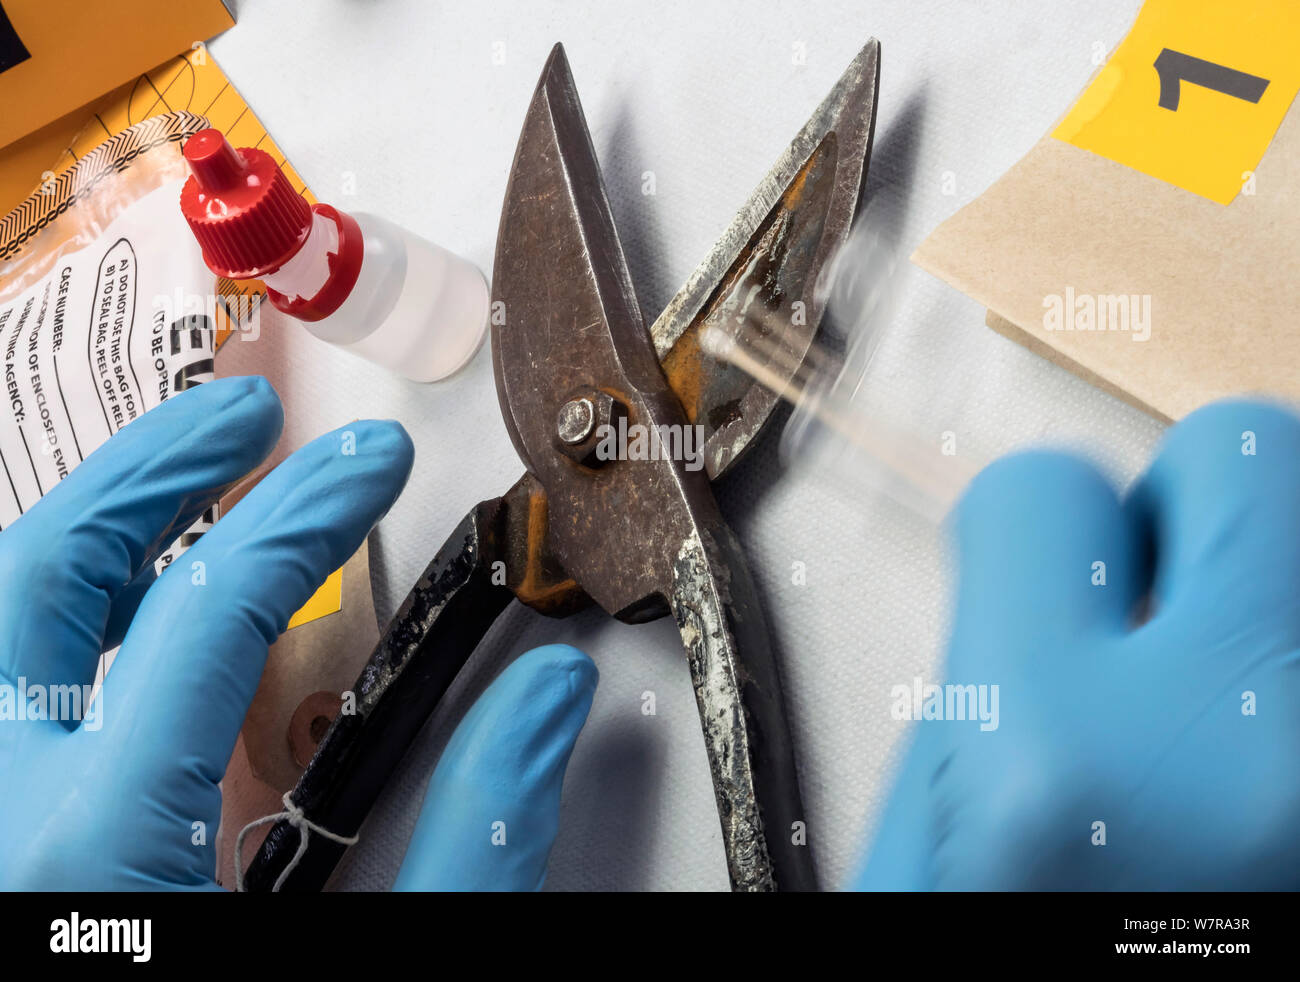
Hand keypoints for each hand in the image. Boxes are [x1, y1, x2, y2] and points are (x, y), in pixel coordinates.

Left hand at [0, 377, 595, 890]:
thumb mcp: (381, 962)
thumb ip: (474, 834)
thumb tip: (547, 696)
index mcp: (92, 866)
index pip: (201, 622)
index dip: (301, 519)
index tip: (369, 470)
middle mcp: (0, 840)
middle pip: (33, 591)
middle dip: (146, 479)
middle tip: (240, 421)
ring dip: (84, 536)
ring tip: (170, 478)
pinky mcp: (6, 859)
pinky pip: (6, 709)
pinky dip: (66, 635)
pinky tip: (126, 626)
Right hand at [857, 399, 1299, 889]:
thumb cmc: (997, 955)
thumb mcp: (926, 817)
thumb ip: (988, 660)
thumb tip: (1044, 552)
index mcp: (1056, 752)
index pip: (1049, 487)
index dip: (1016, 515)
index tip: (1020, 548)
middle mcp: (1237, 760)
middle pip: (1247, 453)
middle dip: (1175, 495)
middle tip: (1138, 570)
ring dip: (1244, 583)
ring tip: (1194, 665)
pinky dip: (1272, 664)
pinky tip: (1221, 727)